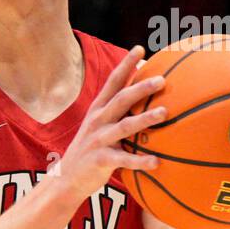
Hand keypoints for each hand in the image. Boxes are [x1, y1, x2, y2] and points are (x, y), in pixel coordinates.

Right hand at [54, 47, 165, 202]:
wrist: (65, 180)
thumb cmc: (91, 152)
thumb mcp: (100, 129)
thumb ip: (119, 116)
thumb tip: (149, 104)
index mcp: (98, 110)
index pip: (112, 82)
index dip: (125, 64)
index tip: (140, 48)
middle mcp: (97, 122)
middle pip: (120, 100)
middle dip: (140, 88)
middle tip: (161, 80)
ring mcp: (98, 140)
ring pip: (124, 126)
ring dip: (144, 119)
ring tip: (164, 113)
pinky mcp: (100, 160)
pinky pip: (123, 160)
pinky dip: (140, 161)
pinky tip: (156, 162)